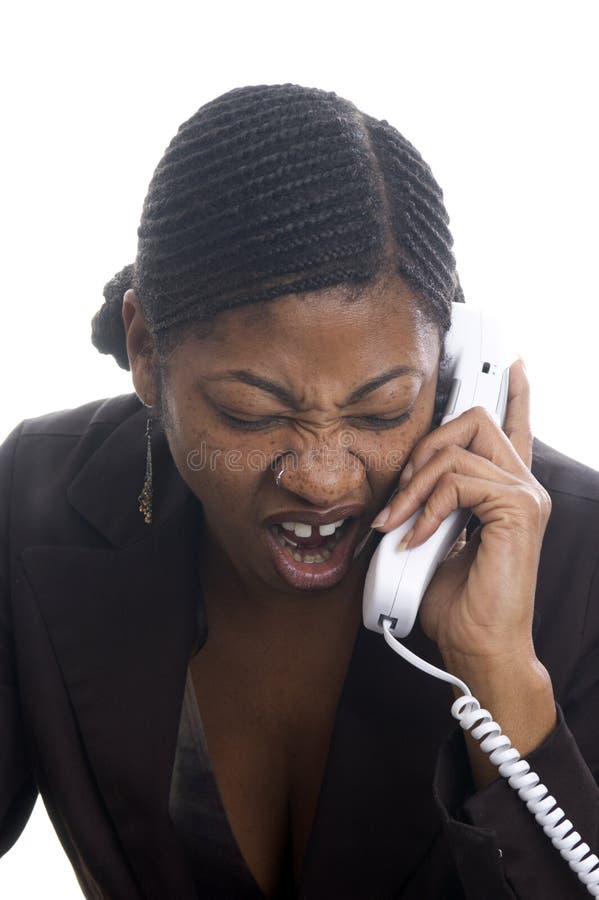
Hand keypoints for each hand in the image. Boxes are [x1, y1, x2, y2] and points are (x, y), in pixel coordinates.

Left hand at [371, 359, 550, 673]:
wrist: (477, 647)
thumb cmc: (456, 603)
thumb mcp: (432, 540)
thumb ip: (431, 503)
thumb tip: (402, 484)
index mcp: (505, 493)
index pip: (515, 429)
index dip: (515, 394)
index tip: (513, 366)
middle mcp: (521, 487)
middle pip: (472, 422)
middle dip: (423, 449)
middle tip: (400, 495)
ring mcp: (524, 496)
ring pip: (456, 451)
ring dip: (413, 488)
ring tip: (398, 524)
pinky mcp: (518, 509)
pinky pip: (457, 481)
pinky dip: (426, 508)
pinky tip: (418, 538)